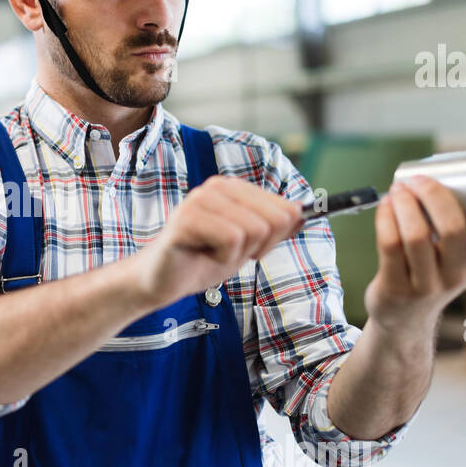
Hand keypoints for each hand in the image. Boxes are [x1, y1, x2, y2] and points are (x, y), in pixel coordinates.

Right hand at [129, 175, 303, 307]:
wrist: (160, 280)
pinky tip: (202, 254)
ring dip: (237, 254)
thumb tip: (304, 213)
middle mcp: (218, 186)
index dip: (275, 239)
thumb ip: (275, 228)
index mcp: (234, 187)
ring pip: (254, 230)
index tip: (250, 248)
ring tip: (212, 252)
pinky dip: (223, 257)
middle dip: (258, 246)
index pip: (287, 210)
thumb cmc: (202, 260)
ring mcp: (201, 199)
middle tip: (228, 252)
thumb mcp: (247, 244)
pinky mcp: (187, 218)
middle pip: (274, 220)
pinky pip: (231, 238)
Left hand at [364, 175, 465, 332]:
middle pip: (453, 231)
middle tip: (420, 180)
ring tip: (399, 188)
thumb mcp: (459, 258)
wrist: (403, 316)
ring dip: (405, 203)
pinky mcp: (396, 287)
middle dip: (434, 195)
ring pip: (416, 236)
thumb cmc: (435, 273)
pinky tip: (386, 205)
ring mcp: (426, 285)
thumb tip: (445, 172)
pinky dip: (386, 218)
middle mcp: (457, 276)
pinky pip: (390, 245)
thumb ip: (462, 225)